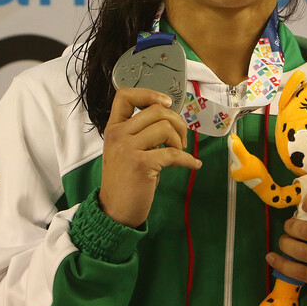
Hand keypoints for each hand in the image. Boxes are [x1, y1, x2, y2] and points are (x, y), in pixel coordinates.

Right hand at [98, 88, 201, 227]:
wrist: (115, 211)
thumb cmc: (125, 181)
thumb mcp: (124, 151)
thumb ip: (139, 133)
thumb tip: (170, 120)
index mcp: (113, 128)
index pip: (125, 96)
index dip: (149, 94)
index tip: (166, 103)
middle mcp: (118, 134)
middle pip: (156, 110)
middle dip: (177, 122)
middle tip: (180, 139)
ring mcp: (127, 148)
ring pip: (166, 127)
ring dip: (179, 141)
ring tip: (179, 153)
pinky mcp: (141, 163)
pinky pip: (174, 153)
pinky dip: (189, 160)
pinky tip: (193, 165)